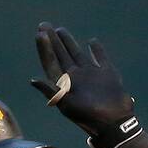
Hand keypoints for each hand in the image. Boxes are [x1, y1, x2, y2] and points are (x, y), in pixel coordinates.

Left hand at [30, 23, 140, 147]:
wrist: (115, 122)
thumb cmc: (89, 117)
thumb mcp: (67, 105)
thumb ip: (52, 91)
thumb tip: (33, 80)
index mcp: (65, 85)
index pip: (51, 62)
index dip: (44, 48)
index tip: (40, 33)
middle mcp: (76, 78)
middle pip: (60, 55)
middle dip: (52, 41)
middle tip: (43, 24)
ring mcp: (91, 75)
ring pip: (77, 54)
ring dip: (68, 42)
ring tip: (60, 30)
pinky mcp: (107, 74)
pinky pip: (100, 58)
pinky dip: (97, 50)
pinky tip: (92, 41)